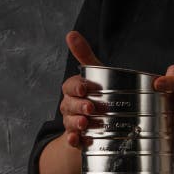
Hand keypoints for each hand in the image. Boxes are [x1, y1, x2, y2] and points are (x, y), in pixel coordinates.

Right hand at [60, 31, 100, 147]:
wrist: (104, 122)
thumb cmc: (100, 93)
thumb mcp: (96, 73)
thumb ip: (84, 55)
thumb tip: (70, 33)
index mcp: (75, 90)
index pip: (70, 86)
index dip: (76, 87)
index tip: (85, 88)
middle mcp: (71, 106)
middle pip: (68, 105)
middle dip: (78, 106)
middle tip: (91, 108)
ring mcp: (74, 123)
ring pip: (69, 122)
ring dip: (76, 123)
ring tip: (86, 124)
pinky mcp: (79, 139)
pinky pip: (73, 140)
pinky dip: (74, 140)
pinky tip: (78, 140)